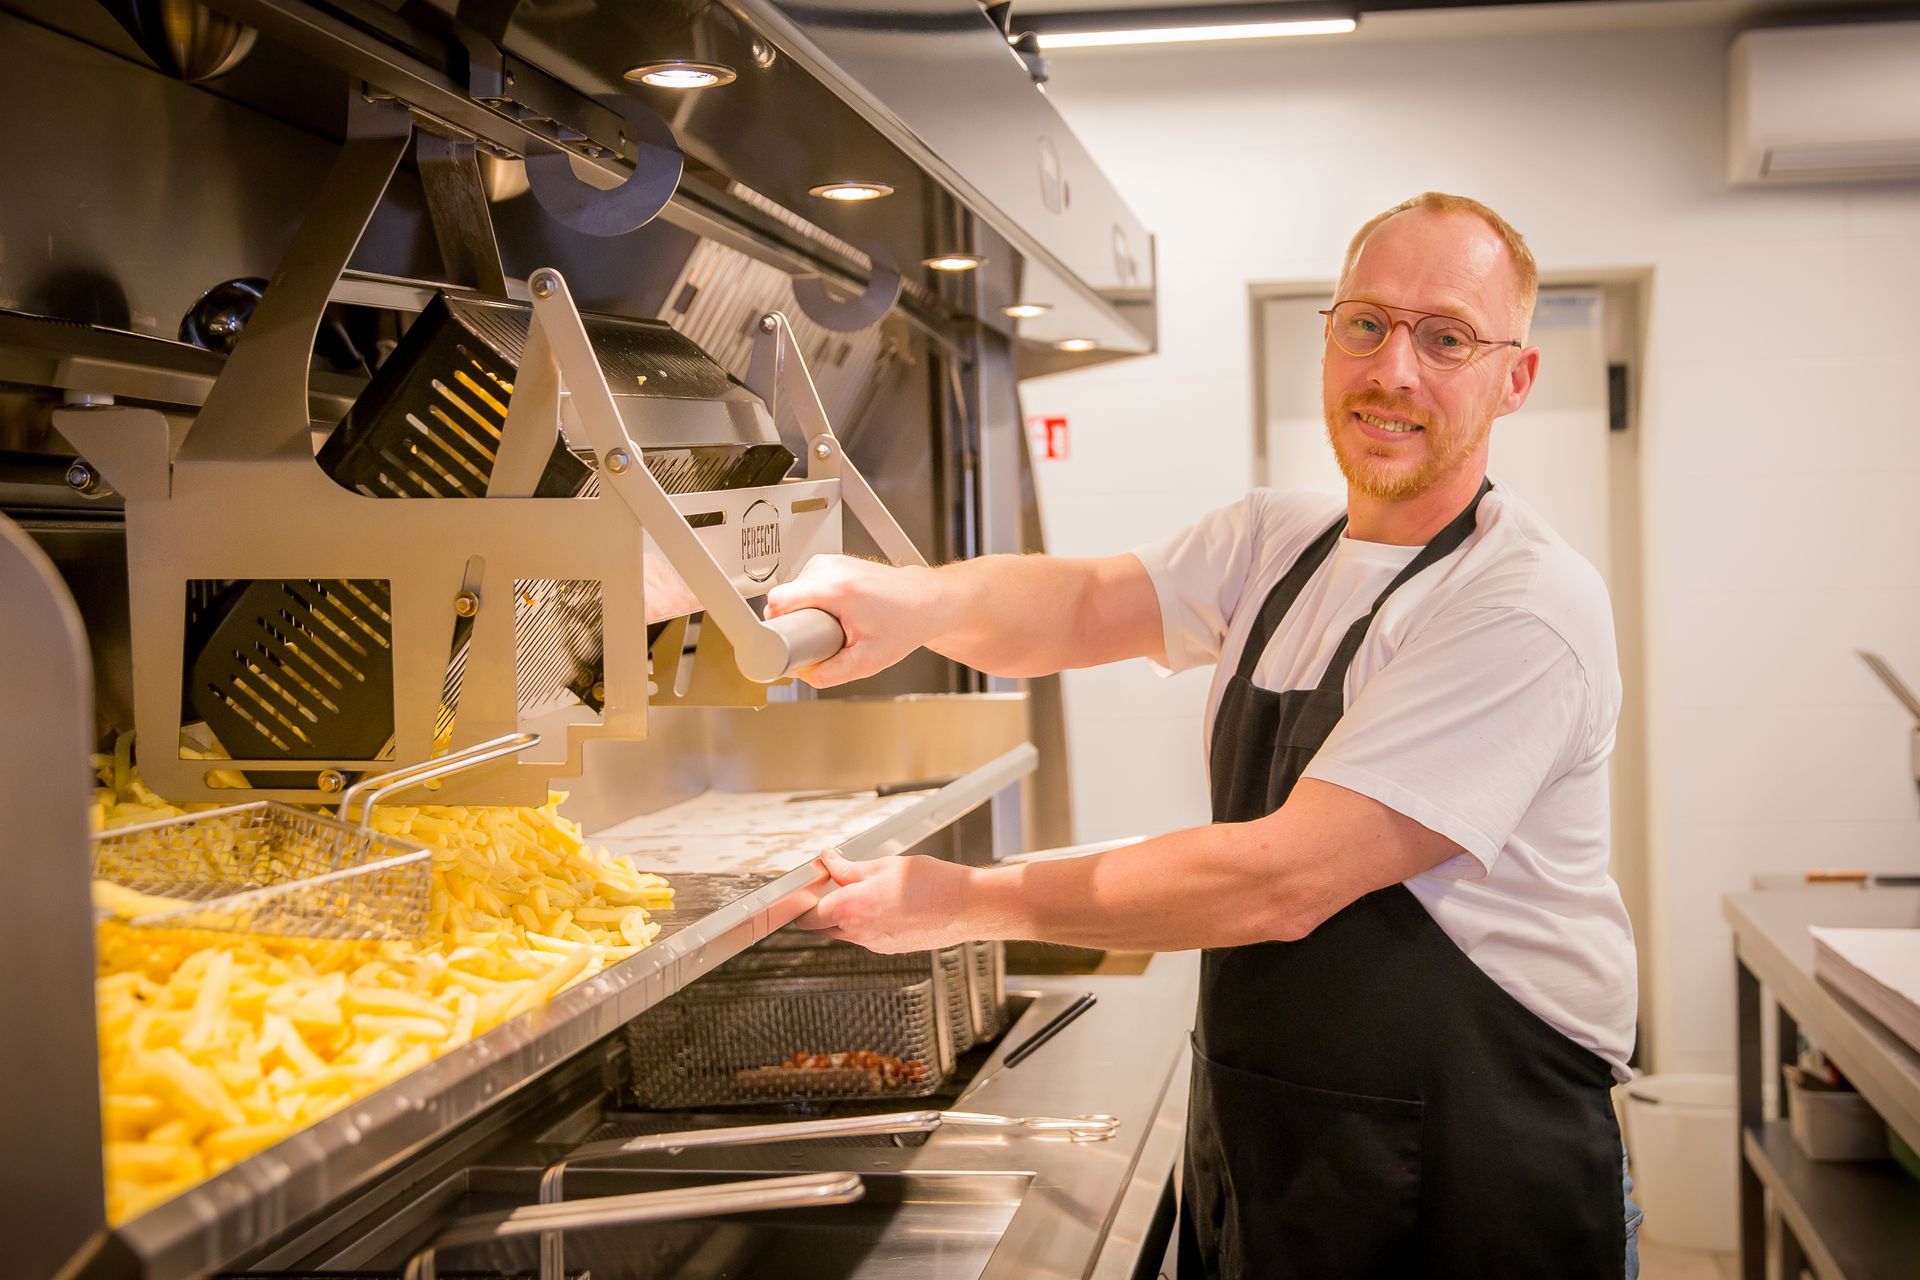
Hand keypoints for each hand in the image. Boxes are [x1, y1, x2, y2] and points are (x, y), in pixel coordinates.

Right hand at [765, 555, 935, 686]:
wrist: (926, 601)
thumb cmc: (905, 624)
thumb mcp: (868, 661)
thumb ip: (829, 674)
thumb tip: (800, 674)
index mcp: (836, 588)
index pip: (778, 600)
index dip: (776, 624)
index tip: (785, 640)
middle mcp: (830, 568)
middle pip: (784, 598)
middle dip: (793, 622)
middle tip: (819, 638)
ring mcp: (831, 561)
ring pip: (793, 590)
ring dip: (802, 611)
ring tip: (829, 625)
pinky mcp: (832, 561)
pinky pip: (805, 584)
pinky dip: (812, 600)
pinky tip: (831, 613)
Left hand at [794, 850, 977, 952]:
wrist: (966, 907)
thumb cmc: (931, 883)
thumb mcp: (884, 865)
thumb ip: (849, 867)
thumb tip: (828, 861)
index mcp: (850, 908)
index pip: (808, 916)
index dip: (804, 901)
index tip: (809, 887)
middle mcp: (859, 933)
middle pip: (824, 927)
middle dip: (823, 909)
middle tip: (835, 885)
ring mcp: (875, 945)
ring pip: (847, 932)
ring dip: (847, 915)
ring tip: (870, 890)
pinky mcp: (891, 949)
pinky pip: (868, 937)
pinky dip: (869, 922)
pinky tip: (889, 904)